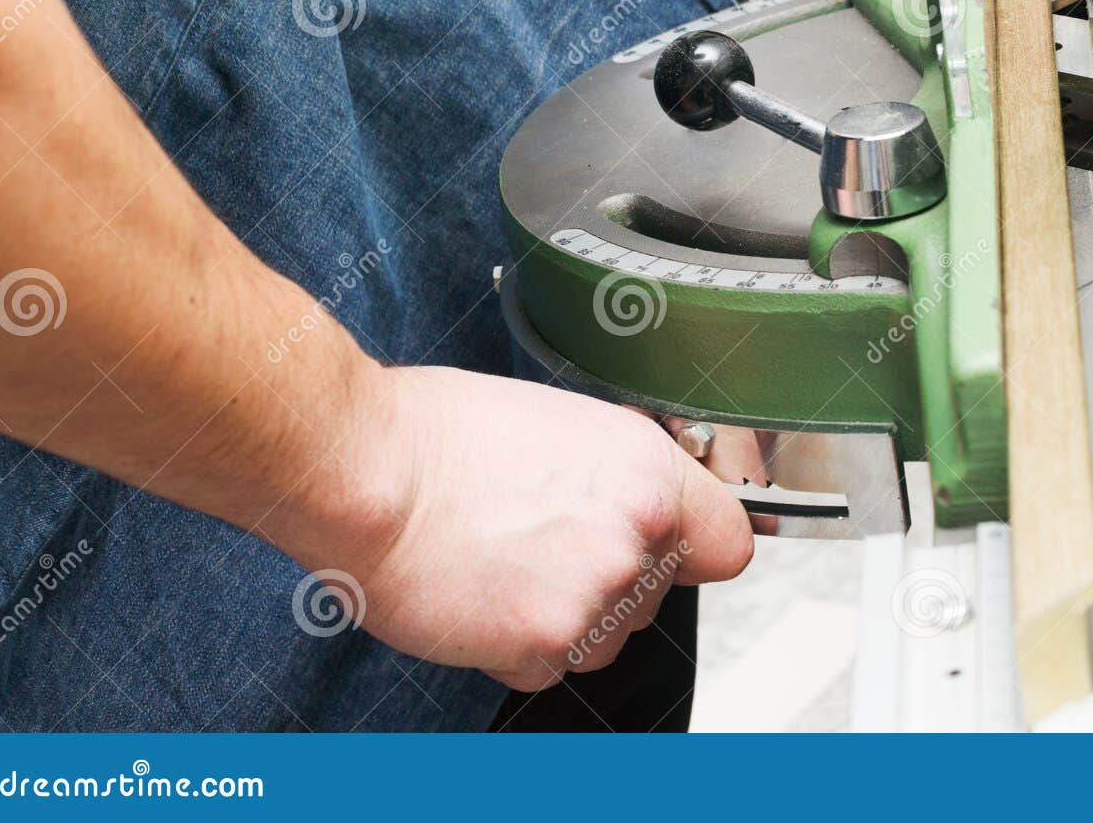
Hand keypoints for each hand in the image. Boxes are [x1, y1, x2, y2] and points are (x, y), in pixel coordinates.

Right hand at [299, 365, 753, 692]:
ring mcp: (595, 594)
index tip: (671, 552)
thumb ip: (619, 476)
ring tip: (500, 565)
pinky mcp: (544, 644)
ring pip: (605, 640)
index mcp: (647, 470)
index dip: (693, 550)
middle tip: (539, 544)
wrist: (364, 467)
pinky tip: (476, 596)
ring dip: (562, 619)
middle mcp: (636, 533)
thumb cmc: (440, 432)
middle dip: (607, 582)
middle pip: (655, 595)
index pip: (727, 541)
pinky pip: (547, 666)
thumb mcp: (563, 425)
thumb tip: (638, 506)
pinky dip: (512, 647)